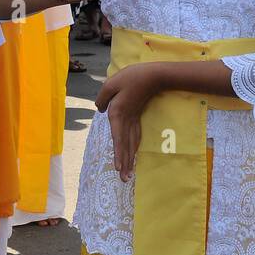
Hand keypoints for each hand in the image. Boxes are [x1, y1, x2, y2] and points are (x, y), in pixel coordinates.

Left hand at [95, 63, 159, 180]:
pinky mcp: (137, 116)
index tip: (119, 168)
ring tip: (128, 173)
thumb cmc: (132, 77)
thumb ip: (102, 97)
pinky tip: (132, 154)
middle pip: (126, 145)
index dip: (118, 153)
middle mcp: (127, 120)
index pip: (118, 137)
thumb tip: (100, 109)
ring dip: (130, 158)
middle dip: (125, 163)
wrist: (154, 75)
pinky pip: (135, 136)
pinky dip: (133, 148)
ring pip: (131, 143)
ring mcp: (134, 119)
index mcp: (118, 113)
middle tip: (124, 179)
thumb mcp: (111, 83)